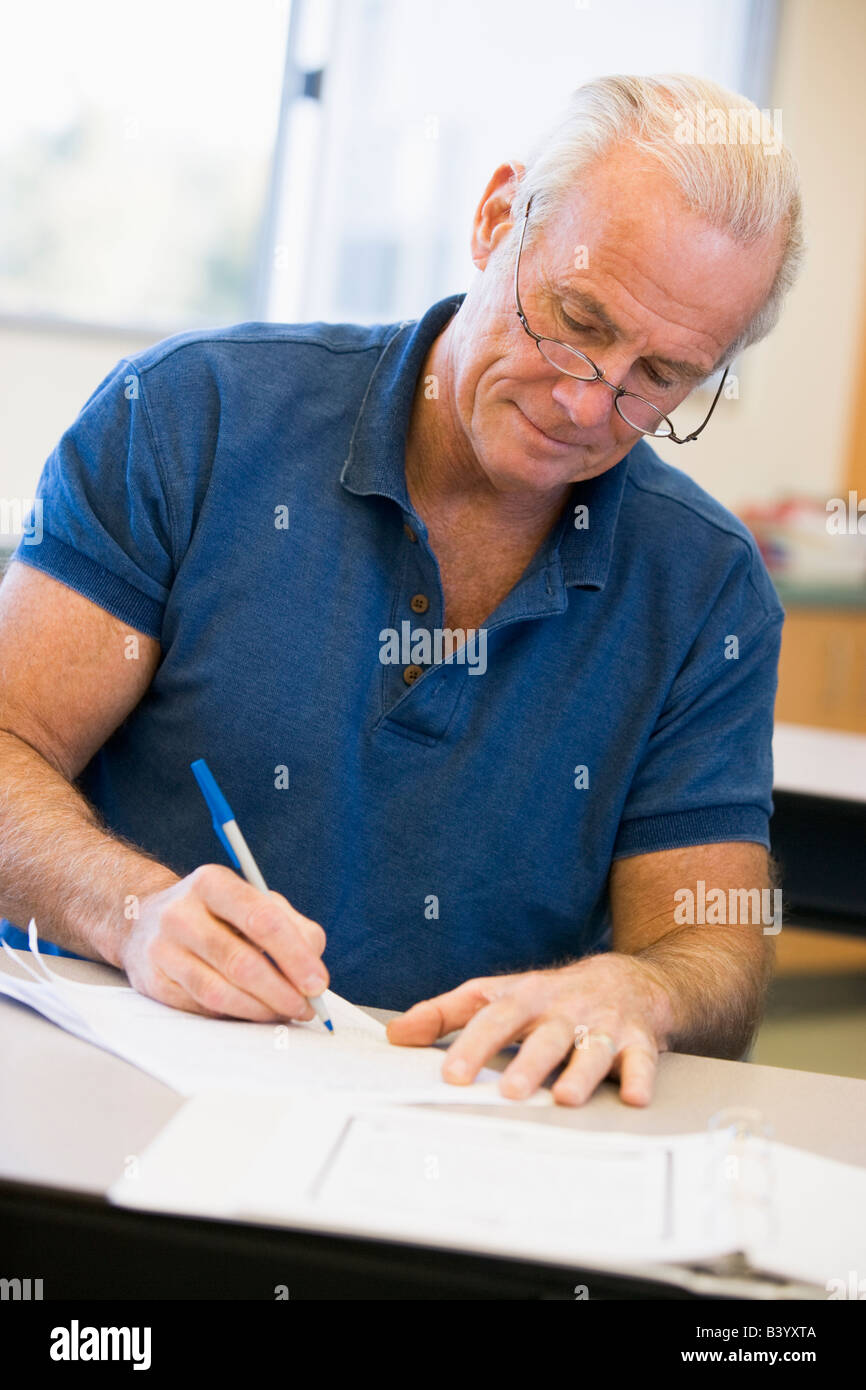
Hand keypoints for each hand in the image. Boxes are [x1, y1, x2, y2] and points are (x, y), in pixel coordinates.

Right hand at [120, 864, 328, 1020]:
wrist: (145, 922)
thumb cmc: (217, 914)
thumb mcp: (254, 902)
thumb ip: (293, 928)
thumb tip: (313, 970)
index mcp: (212, 883)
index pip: (261, 920)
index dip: (295, 956)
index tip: (317, 983)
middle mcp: (181, 913)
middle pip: (241, 962)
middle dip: (282, 991)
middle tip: (306, 1007)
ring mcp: (162, 949)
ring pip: (219, 992)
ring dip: (261, 1009)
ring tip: (284, 1012)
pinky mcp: (153, 982)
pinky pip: (202, 1008)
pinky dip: (235, 1015)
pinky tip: (253, 1012)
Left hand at [386, 953, 669, 1105]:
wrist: (628, 980)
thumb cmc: (551, 996)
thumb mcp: (498, 995)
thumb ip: (447, 1014)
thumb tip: (396, 1035)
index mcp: (527, 997)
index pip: (495, 1017)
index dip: (473, 1044)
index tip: (452, 1075)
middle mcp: (564, 1009)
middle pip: (545, 1034)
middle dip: (528, 1062)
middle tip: (508, 1091)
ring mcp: (603, 1025)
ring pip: (591, 1047)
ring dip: (580, 1072)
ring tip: (564, 1098)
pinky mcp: (639, 1042)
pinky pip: (643, 1060)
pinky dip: (641, 1078)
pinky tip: (635, 1097)